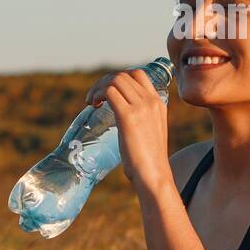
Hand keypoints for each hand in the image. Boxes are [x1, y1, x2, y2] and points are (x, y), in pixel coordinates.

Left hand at [95, 69, 171, 195]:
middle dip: (104, 82)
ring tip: (91, 101)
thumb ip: (141, 121)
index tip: (107, 91)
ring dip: (98, 86)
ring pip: (115, 80)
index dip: (119, 78)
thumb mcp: (149, 133)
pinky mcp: (128, 116)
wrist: (154, 175)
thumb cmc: (148, 161)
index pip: (138, 74)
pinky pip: (109, 91)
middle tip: (94, 98)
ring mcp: (141, 107)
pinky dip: (97, 93)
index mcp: (158, 103)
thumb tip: (123, 122)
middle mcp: (151, 101)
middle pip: (123, 75)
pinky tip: (92, 104)